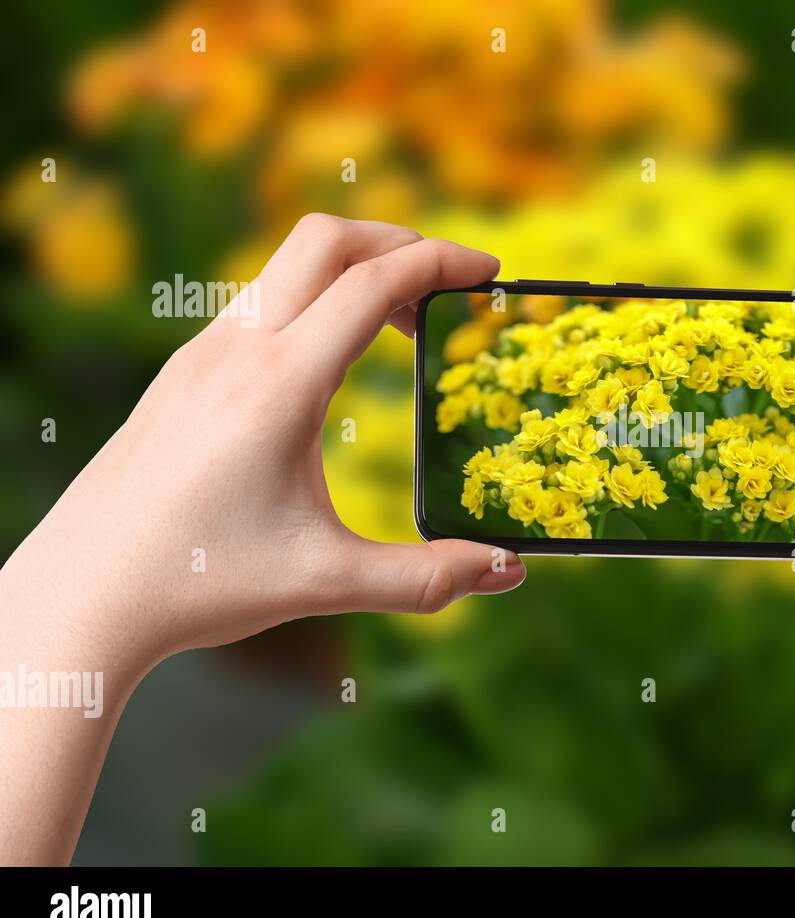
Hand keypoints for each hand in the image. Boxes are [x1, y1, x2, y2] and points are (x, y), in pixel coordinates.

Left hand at [2, 214, 524, 666]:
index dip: (442, 263)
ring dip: (353, 269)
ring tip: (403, 323)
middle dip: (400, 240)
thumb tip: (510, 571)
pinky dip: (314, 300)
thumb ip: (427, 577)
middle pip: (326, 238)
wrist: (79, 597)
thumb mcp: (326, 582)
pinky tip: (331, 362)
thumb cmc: (198, 584)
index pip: (373, 282)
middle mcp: (236, 352)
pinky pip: (259, 302)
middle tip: (452, 283)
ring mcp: (200, 356)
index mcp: (279, 386)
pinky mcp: (181, 375)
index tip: (491, 272)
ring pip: (285, 265)